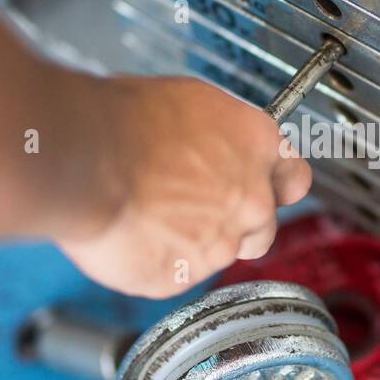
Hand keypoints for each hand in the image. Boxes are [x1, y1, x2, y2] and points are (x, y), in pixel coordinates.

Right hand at [54, 74, 310, 297]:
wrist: (86, 158)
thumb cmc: (123, 120)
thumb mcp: (187, 102)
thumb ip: (217, 137)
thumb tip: (208, 147)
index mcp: (258, 145)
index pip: (293, 177)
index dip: (272, 185)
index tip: (258, 187)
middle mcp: (253, 199)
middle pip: (263, 226)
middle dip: (233, 223)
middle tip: (191, 208)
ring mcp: (221, 243)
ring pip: (218, 253)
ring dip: (192, 243)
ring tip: (149, 217)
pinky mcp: (184, 276)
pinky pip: (175, 274)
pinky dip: (156, 261)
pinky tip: (130, 235)